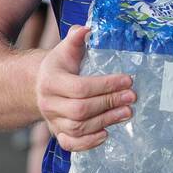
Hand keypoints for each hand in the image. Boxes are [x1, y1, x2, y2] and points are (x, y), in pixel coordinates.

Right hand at [35, 25, 135, 151]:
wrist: (40, 86)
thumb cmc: (60, 66)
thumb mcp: (65, 49)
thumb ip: (75, 38)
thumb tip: (86, 28)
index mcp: (51, 81)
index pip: (80, 87)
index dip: (106, 85)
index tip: (127, 80)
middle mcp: (49, 104)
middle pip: (81, 110)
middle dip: (109, 104)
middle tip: (132, 97)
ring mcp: (52, 121)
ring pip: (79, 127)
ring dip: (106, 121)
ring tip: (127, 112)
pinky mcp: (58, 134)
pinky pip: (71, 144)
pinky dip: (89, 143)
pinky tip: (106, 133)